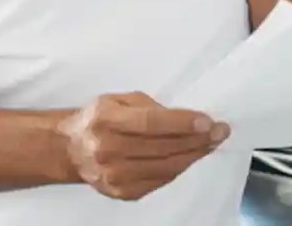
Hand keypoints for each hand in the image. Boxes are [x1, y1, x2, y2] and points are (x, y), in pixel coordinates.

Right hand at [57, 91, 230, 200]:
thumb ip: (148, 105)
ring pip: (166, 167)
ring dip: (194, 154)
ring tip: (211, 143)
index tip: (208, 121)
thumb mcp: (117, 99)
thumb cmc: (98, 118)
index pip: (151, 123)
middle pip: (163, 147)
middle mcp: (107, 150)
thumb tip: (183, 118)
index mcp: (105, 120)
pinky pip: (160, 180)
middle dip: (197, 139)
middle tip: (220, 131)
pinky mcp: (122, 192)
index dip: (182, 123)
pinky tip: (191, 156)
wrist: (71, 149)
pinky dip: (179, 168)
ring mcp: (114, 176)